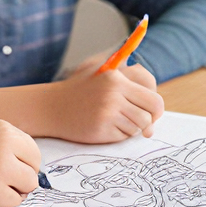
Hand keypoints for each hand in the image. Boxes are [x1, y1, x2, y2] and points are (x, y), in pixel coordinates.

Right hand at [0, 119, 39, 206]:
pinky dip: (4, 201)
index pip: (33, 150)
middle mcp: (4, 146)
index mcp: (3, 129)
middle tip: (4, 179)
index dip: (26, 163)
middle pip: (34, 168)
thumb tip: (34, 163)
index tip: (14, 168)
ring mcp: (0, 169)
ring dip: (16, 190)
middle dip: (23, 177)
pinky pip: (15, 201)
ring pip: (29, 185)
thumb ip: (7, 142)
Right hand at [45, 61, 162, 142]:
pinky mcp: (102, 129)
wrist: (51, 107)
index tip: (150, 110)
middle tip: (143, 123)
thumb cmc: (80, 89)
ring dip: (132, 127)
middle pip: (153, 111)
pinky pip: (125, 136)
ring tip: (116, 120)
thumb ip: (127, 72)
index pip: (153, 91)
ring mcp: (108, 112)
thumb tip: (151, 94)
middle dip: (150, 119)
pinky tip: (104, 126)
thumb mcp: (100, 70)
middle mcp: (114, 92)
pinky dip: (119, 134)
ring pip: (140, 126)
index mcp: (116, 76)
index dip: (154, 105)